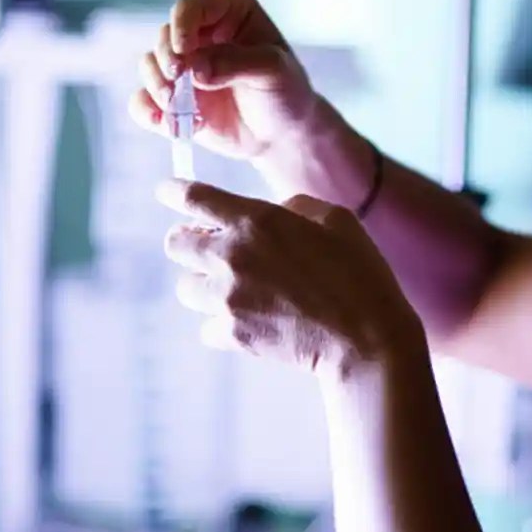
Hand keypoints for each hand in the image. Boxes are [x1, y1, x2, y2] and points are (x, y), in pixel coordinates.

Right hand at [130, 0, 324, 160]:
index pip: (190, 8)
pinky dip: (149, 112)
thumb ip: (236, 64)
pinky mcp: (173, 98)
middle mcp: (199, 34)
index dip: (181, 27)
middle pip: (165, 37)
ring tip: (176, 109)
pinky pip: (144, 100)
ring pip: (150, 65)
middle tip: (177, 82)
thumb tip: (195, 71)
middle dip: (166, 61)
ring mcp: (183, 67)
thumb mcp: (273, 71)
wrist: (282, 134)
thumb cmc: (286, 92)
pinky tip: (167, 125)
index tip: (184, 53)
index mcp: (227, 12)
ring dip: (157, 86)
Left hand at [158, 180, 423, 379]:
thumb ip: (293, 208)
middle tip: (211, 249)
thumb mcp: (336, 219)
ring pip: (186, 288)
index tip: (166, 192)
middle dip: (188, 243)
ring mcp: (227, 297)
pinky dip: (223, 326)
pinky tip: (251, 322)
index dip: (173, 192)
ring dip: (205, 287)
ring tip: (239, 291)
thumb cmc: (359, 274)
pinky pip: (207, 327)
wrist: (366, 339)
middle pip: (174, 244)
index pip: (193, 197)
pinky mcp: (231, 333)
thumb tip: (271, 213)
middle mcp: (231, 255)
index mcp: (255, 220)